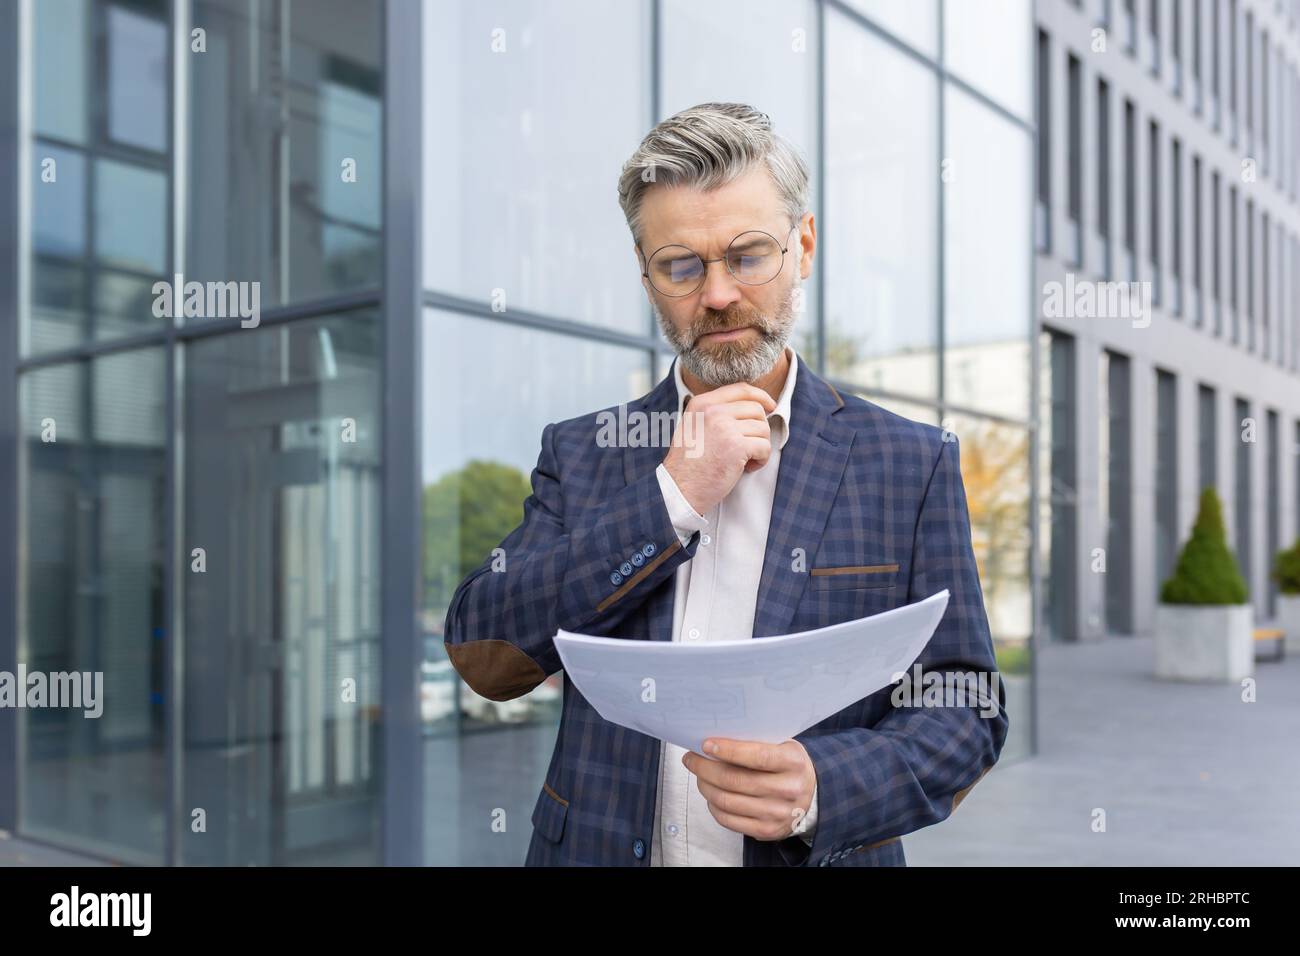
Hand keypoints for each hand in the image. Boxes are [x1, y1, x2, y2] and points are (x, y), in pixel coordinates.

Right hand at [662, 383, 775, 514]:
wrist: (679, 489)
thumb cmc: (688, 464)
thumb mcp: (693, 427)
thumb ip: (715, 413)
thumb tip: (753, 407)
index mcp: (702, 404)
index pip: (741, 389)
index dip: (761, 396)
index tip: (770, 406)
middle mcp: (713, 411)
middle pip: (756, 409)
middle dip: (759, 429)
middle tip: (749, 446)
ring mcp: (725, 427)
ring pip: (763, 428)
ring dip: (760, 446)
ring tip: (745, 460)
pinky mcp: (736, 447)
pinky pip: (764, 447)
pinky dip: (761, 460)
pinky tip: (746, 468)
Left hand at [682, 738, 816, 841]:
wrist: (811, 796)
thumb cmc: (789, 766)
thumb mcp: (783, 746)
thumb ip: (756, 742)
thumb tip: (715, 741)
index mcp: (793, 762)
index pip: (757, 756)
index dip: (728, 750)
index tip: (706, 745)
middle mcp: (788, 789)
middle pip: (734, 780)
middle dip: (705, 768)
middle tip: (692, 758)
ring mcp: (777, 813)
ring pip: (727, 800)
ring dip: (705, 785)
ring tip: (699, 775)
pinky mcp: (766, 830)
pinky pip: (728, 819)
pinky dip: (713, 805)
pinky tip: (711, 793)